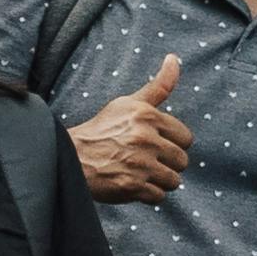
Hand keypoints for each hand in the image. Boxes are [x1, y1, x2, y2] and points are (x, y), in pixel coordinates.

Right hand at [70, 52, 192, 203]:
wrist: (71, 157)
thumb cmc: (102, 129)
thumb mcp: (128, 103)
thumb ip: (158, 86)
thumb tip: (175, 59)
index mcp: (147, 116)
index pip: (186, 138)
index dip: (172, 144)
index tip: (156, 144)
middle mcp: (146, 139)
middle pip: (182, 161)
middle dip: (167, 164)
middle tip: (146, 161)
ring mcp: (140, 164)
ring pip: (173, 181)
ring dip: (159, 180)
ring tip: (140, 173)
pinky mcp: (132, 186)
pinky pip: (158, 196)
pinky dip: (148, 194)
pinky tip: (132, 184)